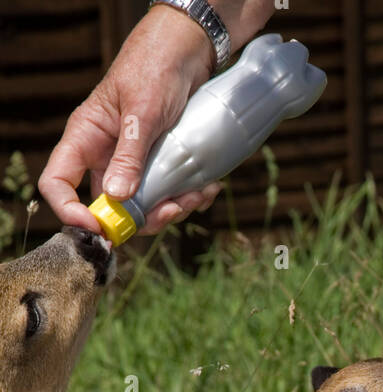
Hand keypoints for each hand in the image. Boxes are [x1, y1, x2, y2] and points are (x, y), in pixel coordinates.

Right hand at [38, 5, 222, 235]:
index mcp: (85, 139)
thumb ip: (129, 153)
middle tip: (172, 210)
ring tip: (198, 194)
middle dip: (142, 219)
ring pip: (144, 209)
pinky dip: (188, 199)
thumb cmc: (155, 69)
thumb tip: (117, 197)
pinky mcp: (159, 168)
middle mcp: (104, 157)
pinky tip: (206, 188)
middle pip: (109, 209)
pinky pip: (167, 198)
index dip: (70, 212)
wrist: (186, 53)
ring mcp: (132, 166)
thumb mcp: (142, 112)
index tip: (99, 229)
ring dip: (173, 209)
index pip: (58, 183)